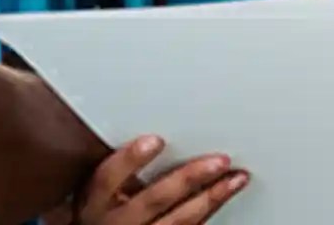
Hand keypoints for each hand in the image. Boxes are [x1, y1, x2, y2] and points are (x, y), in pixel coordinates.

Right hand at [72, 135, 248, 224]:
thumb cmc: (102, 208)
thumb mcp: (97, 187)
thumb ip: (118, 163)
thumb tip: (145, 119)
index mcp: (97, 200)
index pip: (108, 177)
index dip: (130, 160)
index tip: (155, 140)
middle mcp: (119, 221)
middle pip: (155, 198)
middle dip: (189, 178)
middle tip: (218, 160)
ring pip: (180, 220)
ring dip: (212, 197)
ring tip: (235, 177)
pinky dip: (212, 211)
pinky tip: (226, 194)